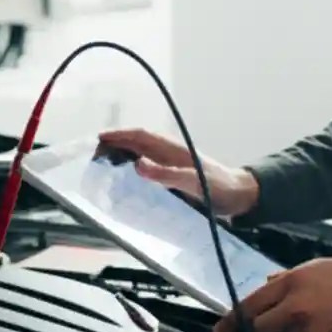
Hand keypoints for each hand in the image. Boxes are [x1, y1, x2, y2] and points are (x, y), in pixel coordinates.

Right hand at [97, 128, 259, 217]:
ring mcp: (171, 165)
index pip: (140, 135)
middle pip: (136, 144)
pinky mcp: (174, 178)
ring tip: (100, 168)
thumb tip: (137, 165)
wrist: (241, 196)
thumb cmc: (220, 187)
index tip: (97, 139)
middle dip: (113, 145)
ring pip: (140, 156)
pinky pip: (148, 170)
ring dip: (121, 158)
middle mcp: (169, 154)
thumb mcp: (194, 181)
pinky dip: (133, 172)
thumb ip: (167, 174)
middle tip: (90, 155)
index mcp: (172, 149)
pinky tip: (125, 184)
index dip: (118, 135)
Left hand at [214, 258, 331, 331]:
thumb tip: (269, 284)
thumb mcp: (319, 266)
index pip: (250, 307)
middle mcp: (297, 314)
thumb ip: (288, 278)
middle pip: (264, 330)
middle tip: (283, 321)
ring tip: (325, 318)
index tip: (221, 331)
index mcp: (292, 287)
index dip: (231, 321)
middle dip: (266, 328)